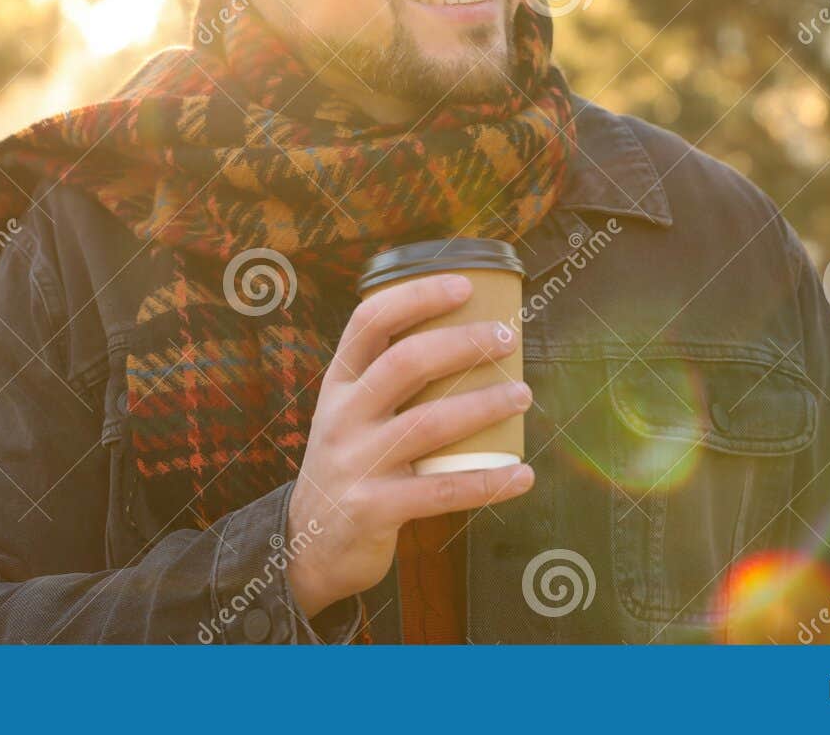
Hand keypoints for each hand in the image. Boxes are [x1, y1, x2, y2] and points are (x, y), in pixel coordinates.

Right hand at [285, 273, 533, 617]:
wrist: (306, 544)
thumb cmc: (349, 464)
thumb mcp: (350, 415)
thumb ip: (389, 382)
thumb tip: (467, 337)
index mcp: (339, 384)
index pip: (368, 322)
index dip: (416, 297)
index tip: (464, 285)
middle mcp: (342, 417)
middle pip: (404, 363)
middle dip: (462, 344)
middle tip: (506, 338)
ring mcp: (356, 463)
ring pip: (428, 423)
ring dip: (484, 405)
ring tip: (523, 395)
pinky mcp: (373, 509)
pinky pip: (441, 492)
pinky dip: (488, 482)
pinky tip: (522, 475)